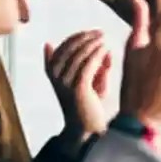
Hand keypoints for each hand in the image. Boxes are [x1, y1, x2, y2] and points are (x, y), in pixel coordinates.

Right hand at [44, 29, 112, 146]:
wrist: (88, 129)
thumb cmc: (91, 105)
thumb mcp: (92, 81)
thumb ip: (98, 65)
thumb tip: (106, 49)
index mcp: (54, 76)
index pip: (60, 49)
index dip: (74, 38)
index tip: (91, 32)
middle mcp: (56, 79)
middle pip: (67, 49)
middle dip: (84, 38)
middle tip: (100, 32)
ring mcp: (65, 85)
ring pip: (77, 56)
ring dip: (91, 43)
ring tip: (103, 38)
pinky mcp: (78, 90)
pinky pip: (86, 65)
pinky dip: (96, 54)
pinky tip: (105, 49)